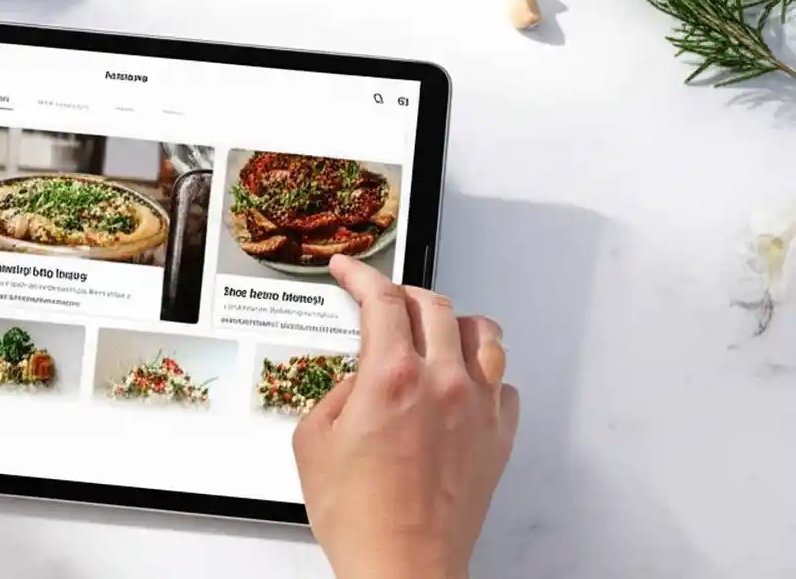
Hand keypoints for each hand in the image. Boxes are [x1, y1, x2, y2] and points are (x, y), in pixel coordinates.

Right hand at [293, 256, 517, 578]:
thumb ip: (336, 395)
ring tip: (438, 328)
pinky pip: (505, 385)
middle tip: (386, 299)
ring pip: (484, 335)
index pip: (382, 300)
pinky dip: (486, 374)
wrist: (402, 567)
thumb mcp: (313, 443)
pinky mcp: (499, 440)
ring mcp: (478, 410)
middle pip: (435, 305)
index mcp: (391, 378)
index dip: (362, 275)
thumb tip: (359, 381)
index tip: (350, 270)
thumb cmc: (362, 519)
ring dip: (456, 322)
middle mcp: (442, 384)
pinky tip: (468, 382)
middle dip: (404, 293)